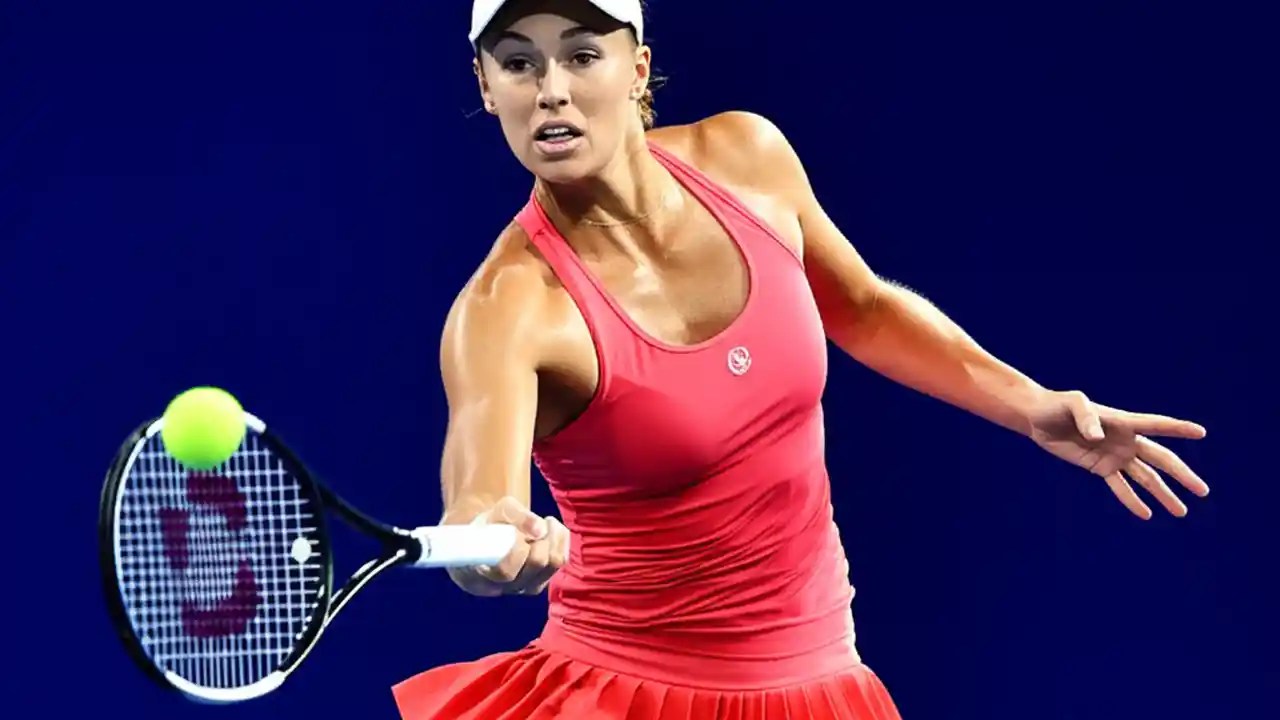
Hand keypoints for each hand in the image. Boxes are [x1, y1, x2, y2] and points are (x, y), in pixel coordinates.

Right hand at [447, 496, 569, 596]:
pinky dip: (560, 539)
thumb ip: (514, 515)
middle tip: (533, 522)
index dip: (516, 549)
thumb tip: (540, 530)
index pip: (505, 571)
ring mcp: (524, 587)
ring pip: (553, 562)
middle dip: (538, 538)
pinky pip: (562, 560)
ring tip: (544, 522)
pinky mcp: (542, 581)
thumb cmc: (491, 523)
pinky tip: (550, 529)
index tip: (516, 530)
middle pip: (536, 563)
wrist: (495, 534)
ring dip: (552, 537)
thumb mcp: (497, 511)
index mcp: (480, 575)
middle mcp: (504, 587)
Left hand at [1027, 389, 1209, 518]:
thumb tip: (1098, 437)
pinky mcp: (1100, 467)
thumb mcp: (1072, 404)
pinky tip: (1147, 514)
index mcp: (1124, 421)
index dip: (1178, 428)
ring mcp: (1115, 456)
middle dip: (1182, 475)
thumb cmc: (1058, 405)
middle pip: (1160, 460)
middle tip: (1203, 491)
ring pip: (1146, 478)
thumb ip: (1086, 417)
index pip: (1156, 425)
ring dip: (1163, 494)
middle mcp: (1126, 440)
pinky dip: (1132, 500)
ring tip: (1181, 512)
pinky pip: (1120, 486)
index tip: (1201, 432)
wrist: (1040, 418)